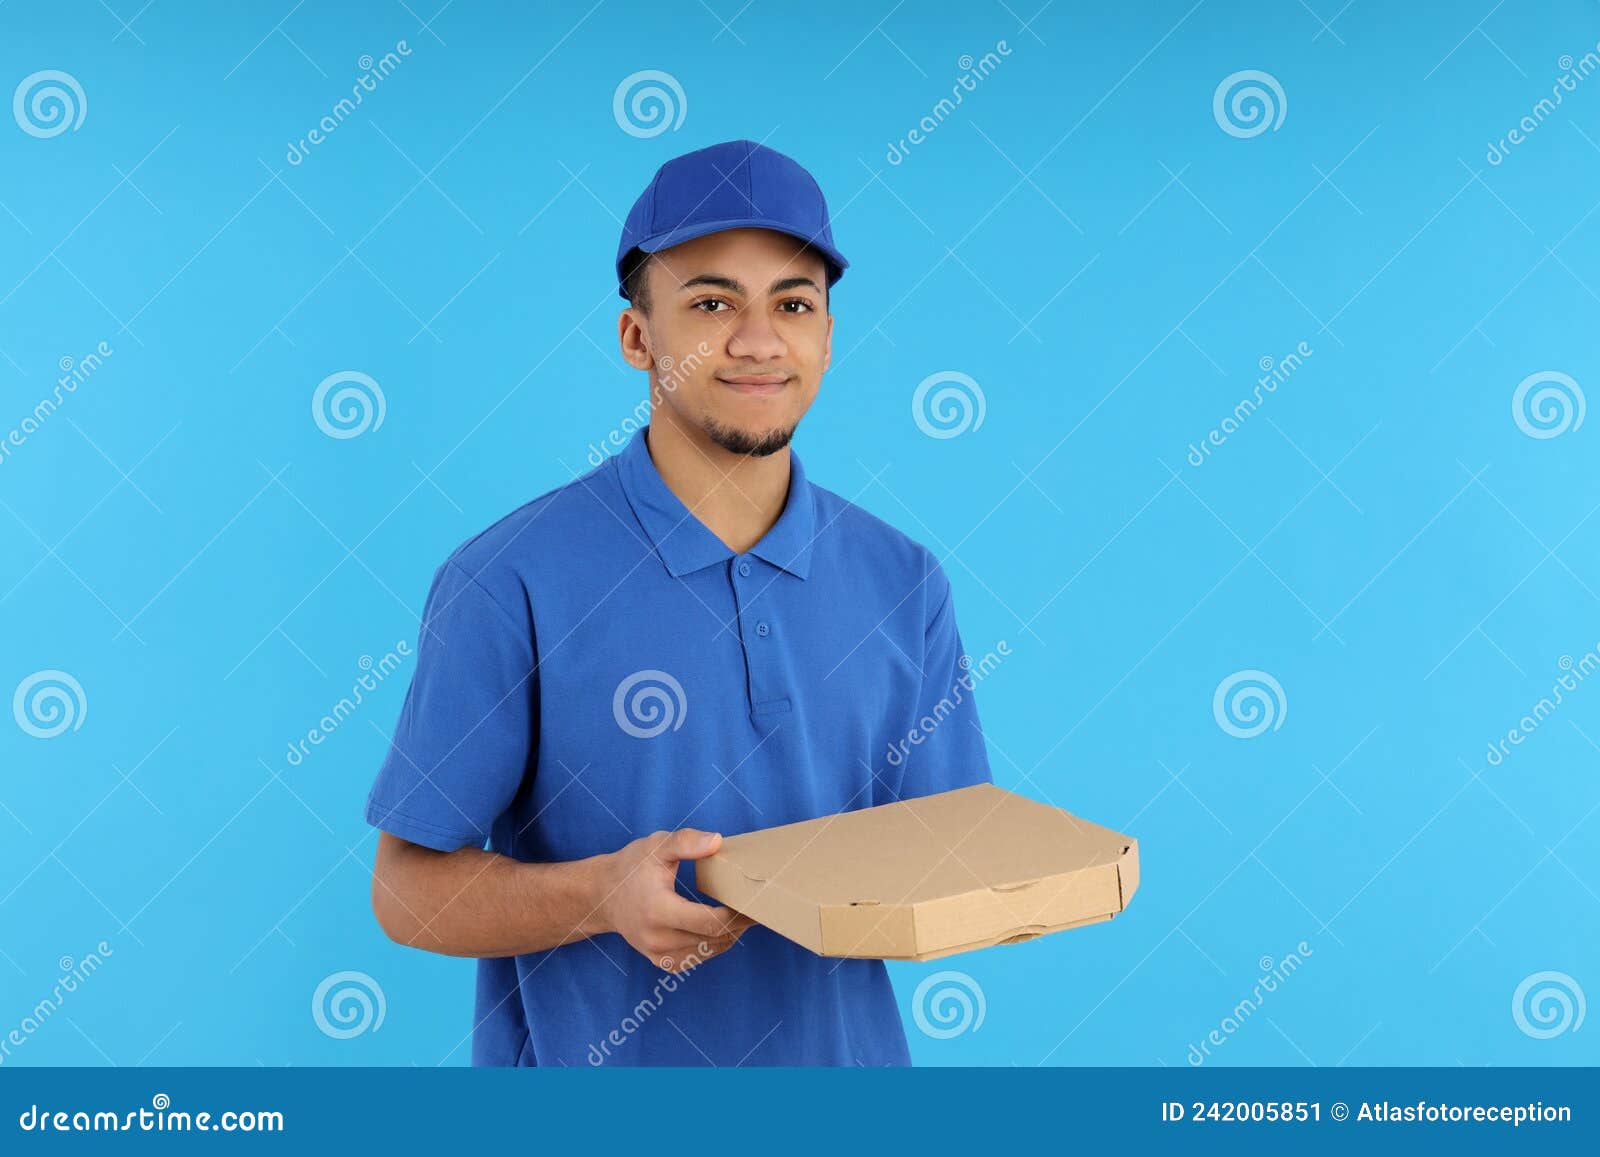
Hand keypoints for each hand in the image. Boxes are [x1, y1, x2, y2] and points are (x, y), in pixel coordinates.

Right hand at [598, 829, 754, 971]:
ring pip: (710, 952)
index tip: (753, 899)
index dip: (736, 914)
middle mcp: (658, 939)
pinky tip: (722, 927)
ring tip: (744, 913)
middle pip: (714, 939)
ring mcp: (659, 955)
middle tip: (759, 905)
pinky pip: (698, 958)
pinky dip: (714, 944)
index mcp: (658, 911)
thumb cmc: (631, 867)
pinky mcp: (662, 962)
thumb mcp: (656, 846)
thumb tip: (717, 841)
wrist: (602, 896)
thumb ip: (686, 842)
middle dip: (740, 923)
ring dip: (730, 935)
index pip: (710, 922)